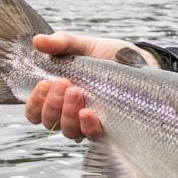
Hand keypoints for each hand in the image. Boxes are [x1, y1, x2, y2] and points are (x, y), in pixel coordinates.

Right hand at [23, 33, 156, 140]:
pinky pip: (92, 135)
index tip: (43, 84)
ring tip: (76, 92)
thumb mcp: (85, 45)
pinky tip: (88, 113)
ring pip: (68, 131)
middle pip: (49, 122)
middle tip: (63, 83)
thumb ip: (62, 43)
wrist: (142, 62)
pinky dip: (87, 126)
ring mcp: (89, 123)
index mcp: (59, 96)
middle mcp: (71, 113)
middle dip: (51, 104)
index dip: (34, 103)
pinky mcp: (109, 129)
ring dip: (67, 113)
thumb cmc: (111, 56)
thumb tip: (37, 41)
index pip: (36, 111)